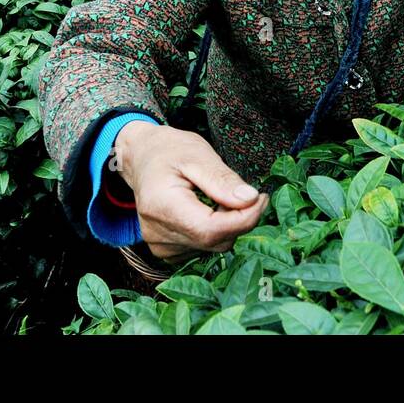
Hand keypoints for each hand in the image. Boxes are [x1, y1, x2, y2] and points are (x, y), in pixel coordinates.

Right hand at [115, 121, 269, 262]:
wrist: (142, 159)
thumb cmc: (170, 151)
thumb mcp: (198, 155)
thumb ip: (223, 180)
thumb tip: (251, 199)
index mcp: (161, 205)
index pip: (211, 230)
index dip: (244, 219)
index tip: (261, 198)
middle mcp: (156, 232)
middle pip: (214, 241)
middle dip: (239, 220)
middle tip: (247, 193)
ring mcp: (159, 245)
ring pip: (213, 247)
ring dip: (227, 225)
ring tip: (218, 196)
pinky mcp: (166, 251)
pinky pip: (203, 248)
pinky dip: (214, 231)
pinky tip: (207, 210)